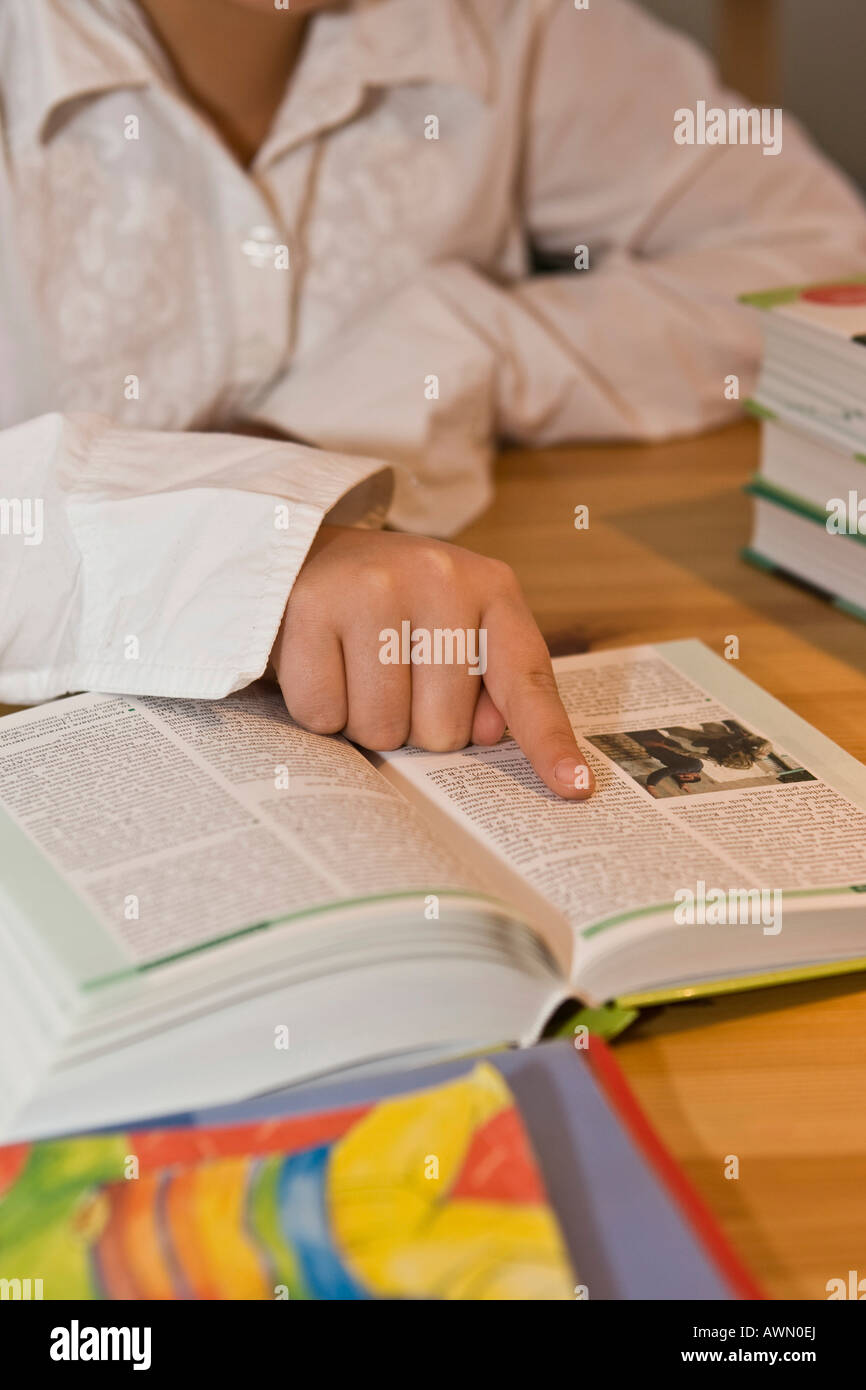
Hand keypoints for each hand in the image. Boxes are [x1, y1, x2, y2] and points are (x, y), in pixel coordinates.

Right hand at [271, 526, 593, 799]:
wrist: (306, 549)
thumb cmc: (392, 607)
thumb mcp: (456, 628)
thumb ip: (490, 682)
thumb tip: (489, 734)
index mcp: (490, 589)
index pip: (526, 681)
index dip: (549, 742)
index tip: (575, 789)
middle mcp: (439, 579)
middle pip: (442, 730)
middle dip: (413, 727)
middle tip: (393, 680)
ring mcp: (373, 588)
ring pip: (381, 729)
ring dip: (364, 722)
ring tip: (355, 672)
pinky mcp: (312, 606)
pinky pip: (324, 714)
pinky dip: (320, 711)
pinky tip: (322, 666)